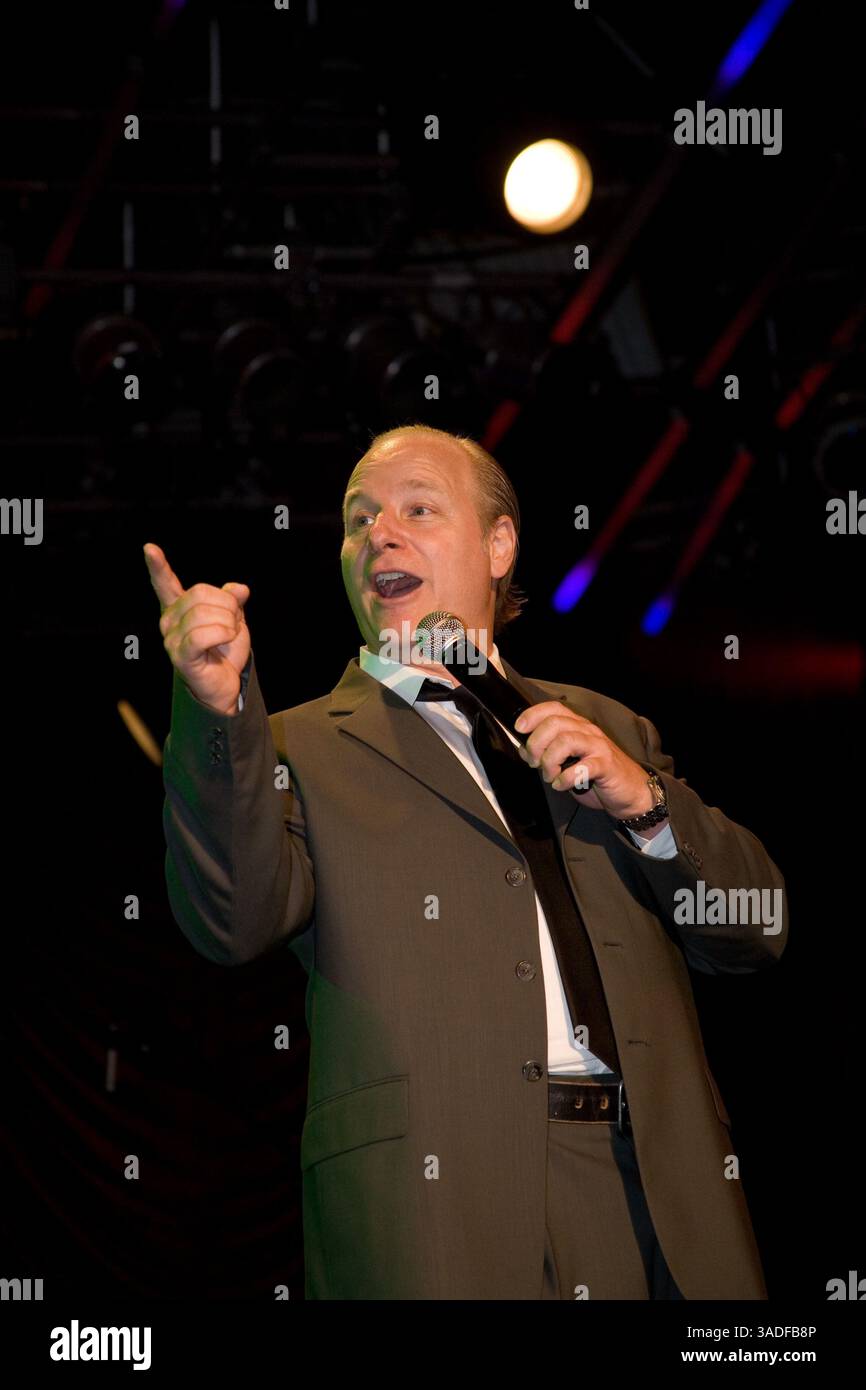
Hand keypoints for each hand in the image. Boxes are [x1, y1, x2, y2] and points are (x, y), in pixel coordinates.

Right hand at [143, 542, 250, 715]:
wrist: (227, 683)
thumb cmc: (225, 650)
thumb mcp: (234, 619)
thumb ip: (233, 600)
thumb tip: (239, 589)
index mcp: (179, 608)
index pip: (165, 584)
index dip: (158, 566)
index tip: (149, 548)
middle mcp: (169, 621)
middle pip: (200, 593)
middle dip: (227, 605)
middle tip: (232, 623)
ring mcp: (172, 639)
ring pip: (203, 613)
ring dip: (228, 622)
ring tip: (229, 635)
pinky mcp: (180, 656)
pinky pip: (202, 635)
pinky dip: (222, 633)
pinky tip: (226, 639)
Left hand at [514, 702, 654, 818]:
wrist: (630, 792)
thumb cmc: (596, 776)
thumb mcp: (568, 762)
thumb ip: (548, 753)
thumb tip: (525, 750)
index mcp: (578, 726)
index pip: (554, 708)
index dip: (533, 714)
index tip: (519, 728)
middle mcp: (588, 731)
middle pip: (555, 723)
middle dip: (536, 743)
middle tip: (534, 763)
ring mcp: (598, 747)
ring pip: (566, 740)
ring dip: (550, 761)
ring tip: (550, 776)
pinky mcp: (606, 765)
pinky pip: (583, 766)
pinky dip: (566, 777)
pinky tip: (561, 785)